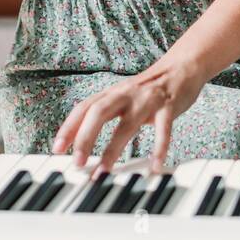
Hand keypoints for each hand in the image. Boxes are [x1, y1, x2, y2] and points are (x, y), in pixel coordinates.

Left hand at [51, 56, 204, 177]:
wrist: (182, 67)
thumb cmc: (149, 88)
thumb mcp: (123, 97)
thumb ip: (105, 114)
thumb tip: (81, 140)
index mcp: (112, 92)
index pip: (84, 108)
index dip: (69, 127)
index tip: (57, 149)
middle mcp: (126, 94)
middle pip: (98, 112)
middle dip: (85, 137)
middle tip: (77, 163)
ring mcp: (147, 99)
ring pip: (127, 124)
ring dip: (113, 149)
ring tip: (104, 172)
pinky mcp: (168, 106)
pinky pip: (163, 129)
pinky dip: (158, 148)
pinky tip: (154, 166)